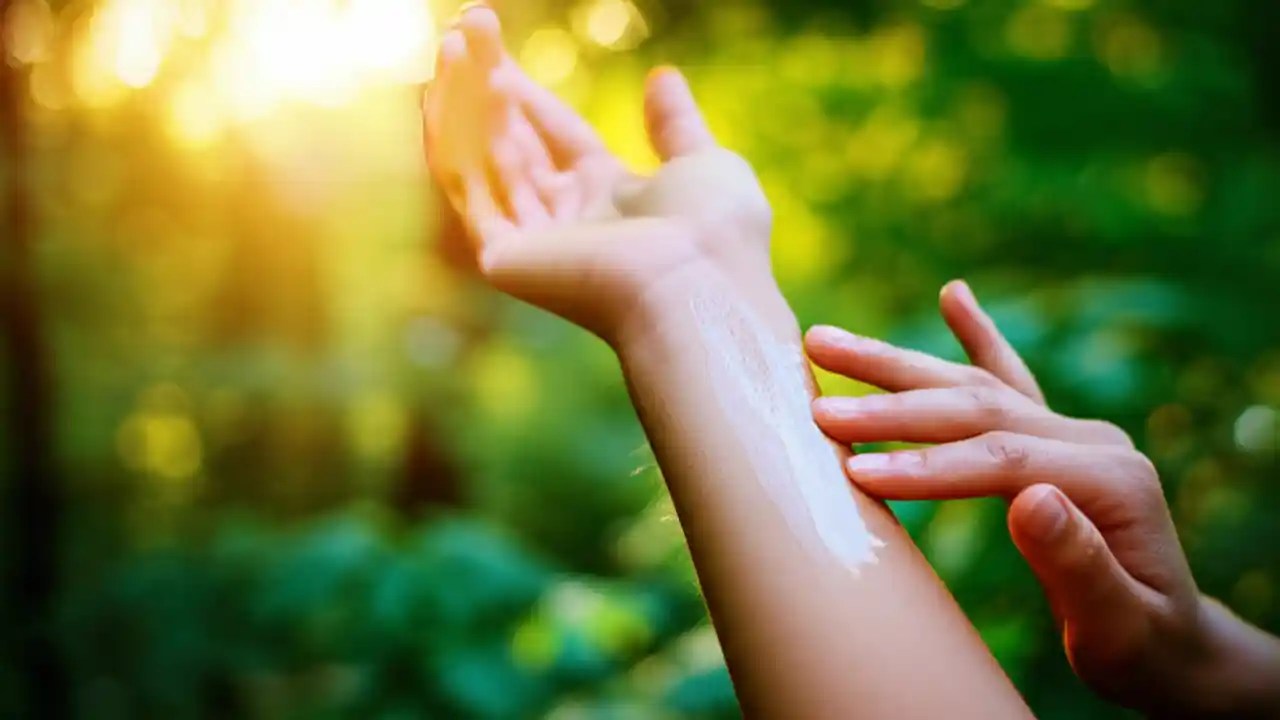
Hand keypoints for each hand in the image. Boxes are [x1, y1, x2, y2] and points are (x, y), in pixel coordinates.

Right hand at [422, 5, 775, 342]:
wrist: (698, 281)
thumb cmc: (715, 233)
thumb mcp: (702, 161)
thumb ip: (675, 124)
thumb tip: (663, 77)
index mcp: (608, 198)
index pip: (553, 135)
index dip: (526, 91)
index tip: (495, 41)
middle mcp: (564, 221)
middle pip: (511, 142)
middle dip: (486, 84)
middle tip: (467, 26)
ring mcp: (529, 241)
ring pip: (480, 158)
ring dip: (463, 99)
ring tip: (456, 40)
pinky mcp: (502, 255)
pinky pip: (466, 184)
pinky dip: (453, 135)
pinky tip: (451, 87)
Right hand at [805, 280, 1279, 716]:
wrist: (1175, 643)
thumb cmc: (1141, 646)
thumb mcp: (1118, 624)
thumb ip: (1079, 563)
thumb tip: (1030, 498)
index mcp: (1112, 478)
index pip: (1002, 460)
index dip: (927, 465)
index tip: (857, 472)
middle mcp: (1091, 439)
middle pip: (978, 407)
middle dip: (892, 408)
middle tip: (817, 409)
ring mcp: (1071, 432)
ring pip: (972, 384)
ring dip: (896, 364)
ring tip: (823, 340)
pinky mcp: (1053, 438)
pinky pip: (1007, 378)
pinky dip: (977, 336)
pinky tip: (955, 296)